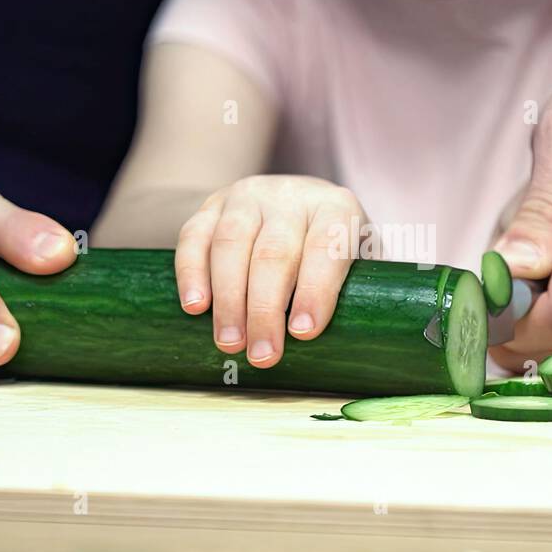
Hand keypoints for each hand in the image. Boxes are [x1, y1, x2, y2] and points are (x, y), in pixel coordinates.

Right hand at [174, 175, 366, 368]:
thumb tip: (358, 345)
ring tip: (230, 343)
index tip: (304, 333)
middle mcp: (291, 196)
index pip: (326, 247)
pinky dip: (192, 273)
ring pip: (231, 244)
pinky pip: (195, 237)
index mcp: (336, 208)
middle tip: (263, 355)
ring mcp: (248, 197)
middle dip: (266, 309)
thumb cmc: (331, 251)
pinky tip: (196, 307)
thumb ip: (359, 292)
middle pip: (274, 252)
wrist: (295, 203)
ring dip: (228, 299)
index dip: (315, 291)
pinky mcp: (212, 206)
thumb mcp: (357, 261)